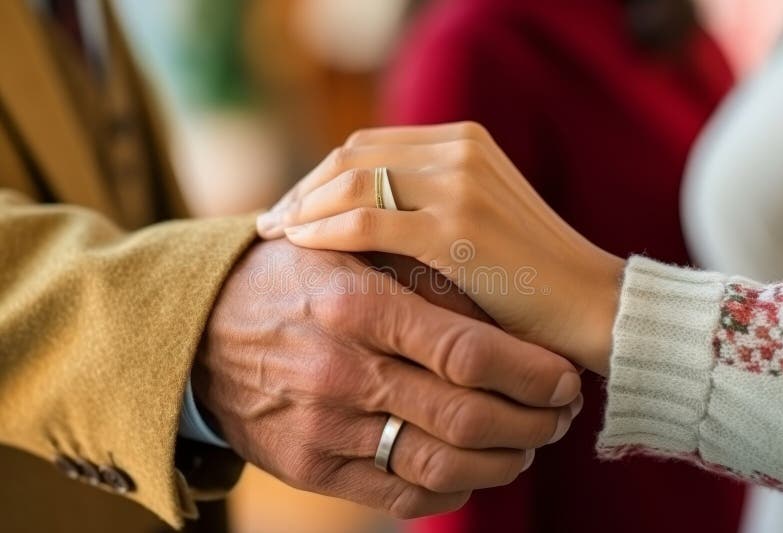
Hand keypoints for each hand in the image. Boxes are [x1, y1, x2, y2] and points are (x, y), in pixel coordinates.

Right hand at [193, 239, 581, 517]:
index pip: (467, 350)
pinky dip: (455, 487)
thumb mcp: (350, 253)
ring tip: (529, 441)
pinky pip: (401, 496)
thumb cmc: (291, 281)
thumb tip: (511, 321)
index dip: (532, 371)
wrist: (202, 331)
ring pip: (442, 466)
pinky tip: (475, 466)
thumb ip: (424, 280)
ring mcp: (323, 427)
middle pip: (466, 416)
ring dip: (505, 460)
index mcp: (355, 305)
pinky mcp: (310, 468)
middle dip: (534, 420)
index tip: (565, 374)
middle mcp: (340, 371)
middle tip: (561, 412)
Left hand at [256, 122, 624, 374]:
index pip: (369, 146)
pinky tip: (300, 246)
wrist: (592, 305)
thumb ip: (424, 203)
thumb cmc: (529, 277)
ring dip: (305, 208)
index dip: (321, 175)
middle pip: (352, 156)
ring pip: (353, 182)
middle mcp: (460, 150)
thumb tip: (351, 215)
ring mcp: (459, 184)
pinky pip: (368, 221)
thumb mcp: (476, 220)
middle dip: (304, 189)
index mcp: (464, 141)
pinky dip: (326, 230)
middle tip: (273, 220)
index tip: (293, 206)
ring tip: (276, 235)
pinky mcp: (457, 227)